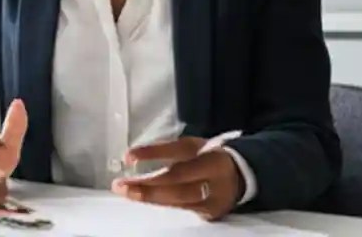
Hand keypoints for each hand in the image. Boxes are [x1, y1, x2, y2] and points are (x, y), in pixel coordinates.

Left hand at [111, 137, 241, 220]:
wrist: (241, 176)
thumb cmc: (209, 157)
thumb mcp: (192, 147)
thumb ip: (165, 151)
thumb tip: (132, 156)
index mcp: (211, 161)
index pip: (179, 159)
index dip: (153, 157)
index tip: (128, 156)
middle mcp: (213, 183)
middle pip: (177, 186)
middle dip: (146, 187)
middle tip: (120, 185)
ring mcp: (212, 202)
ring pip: (176, 201)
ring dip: (148, 197)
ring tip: (126, 192)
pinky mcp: (209, 215)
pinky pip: (181, 210)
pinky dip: (161, 204)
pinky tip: (144, 199)